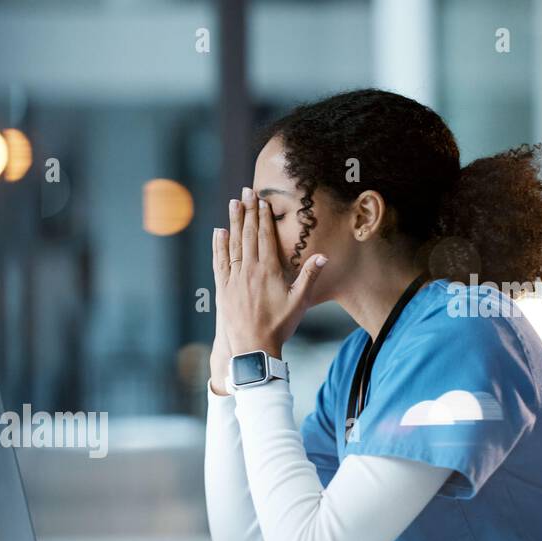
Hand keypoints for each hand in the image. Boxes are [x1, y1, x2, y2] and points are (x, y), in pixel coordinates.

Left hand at [213, 186, 327, 361]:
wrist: (253, 348)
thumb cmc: (280, 326)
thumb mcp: (300, 302)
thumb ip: (309, 277)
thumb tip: (323, 255)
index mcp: (268, 271)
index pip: (265, 237)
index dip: (263, 217)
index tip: (262, 200)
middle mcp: (249, 271)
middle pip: (248, 235)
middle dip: (248, 211)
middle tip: (246, 191)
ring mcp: (234, 279)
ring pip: (233, 244)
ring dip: (233, 222)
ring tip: (233, 203)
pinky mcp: (223, 289)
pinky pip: (220, 262)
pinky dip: (219, 245)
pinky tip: (218, 232)